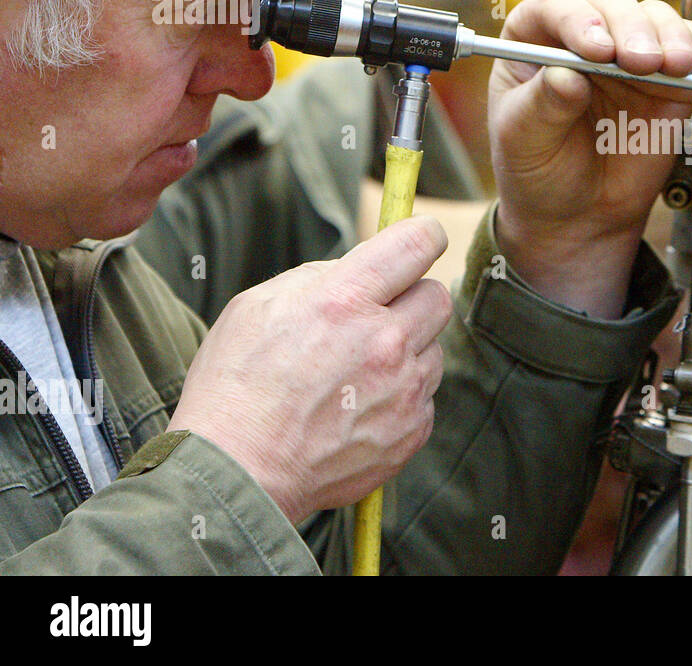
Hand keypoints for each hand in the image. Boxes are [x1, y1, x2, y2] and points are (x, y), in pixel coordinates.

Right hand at [168, 216, 450, 524]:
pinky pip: (425, 397)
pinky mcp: (411, 430)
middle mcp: (383, 341)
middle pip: (437, 297)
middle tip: (380, 315)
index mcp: (343, 300)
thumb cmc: (235, 387)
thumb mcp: (259, 306)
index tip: (422, 240)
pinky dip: (401, 397)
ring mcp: (403, 390)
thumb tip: (360, 268)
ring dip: (407, 352)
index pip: (416, 244)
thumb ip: (318, 278)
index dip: (424, 236)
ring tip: (357, 373)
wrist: (235, 473)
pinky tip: (358, 408)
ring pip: (433, 350)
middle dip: (413, 298)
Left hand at [488, 0, 691, 318]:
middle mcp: (585, 38)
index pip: (555, 8)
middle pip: (611, 5)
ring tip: (671, 67)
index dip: (577, 19)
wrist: (577, 217)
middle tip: (638, 61)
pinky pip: (691, 49)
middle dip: (629, 27)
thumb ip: (543, 106)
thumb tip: (567, 75)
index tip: (595, 48)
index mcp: (535, 41)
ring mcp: (629, 56)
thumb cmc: (539, 171)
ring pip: (655, 18)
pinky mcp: (668, 81)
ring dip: (668, 36)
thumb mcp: (524, 141)